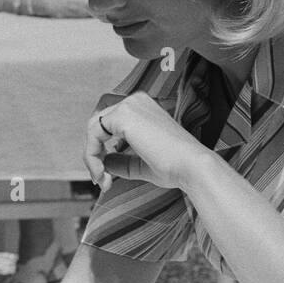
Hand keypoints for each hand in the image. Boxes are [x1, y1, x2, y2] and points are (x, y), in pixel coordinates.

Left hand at [84, 92, 210, 192]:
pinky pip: (93, 134)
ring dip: (92, 158)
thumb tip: (103, 162)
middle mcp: (135, 101)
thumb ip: (122, 160)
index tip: (106, 179)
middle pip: (97, 125)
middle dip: (94, 155)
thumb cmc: (174, 167)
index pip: (108, 126)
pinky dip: (91, 155)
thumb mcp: (141, 163)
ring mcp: (129, 105)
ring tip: (102, 180)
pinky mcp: (123, 114)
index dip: (101, 152)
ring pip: (93, 129)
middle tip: (101, 181)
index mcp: (142, 108)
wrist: (191, 167)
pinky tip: (102, 173)